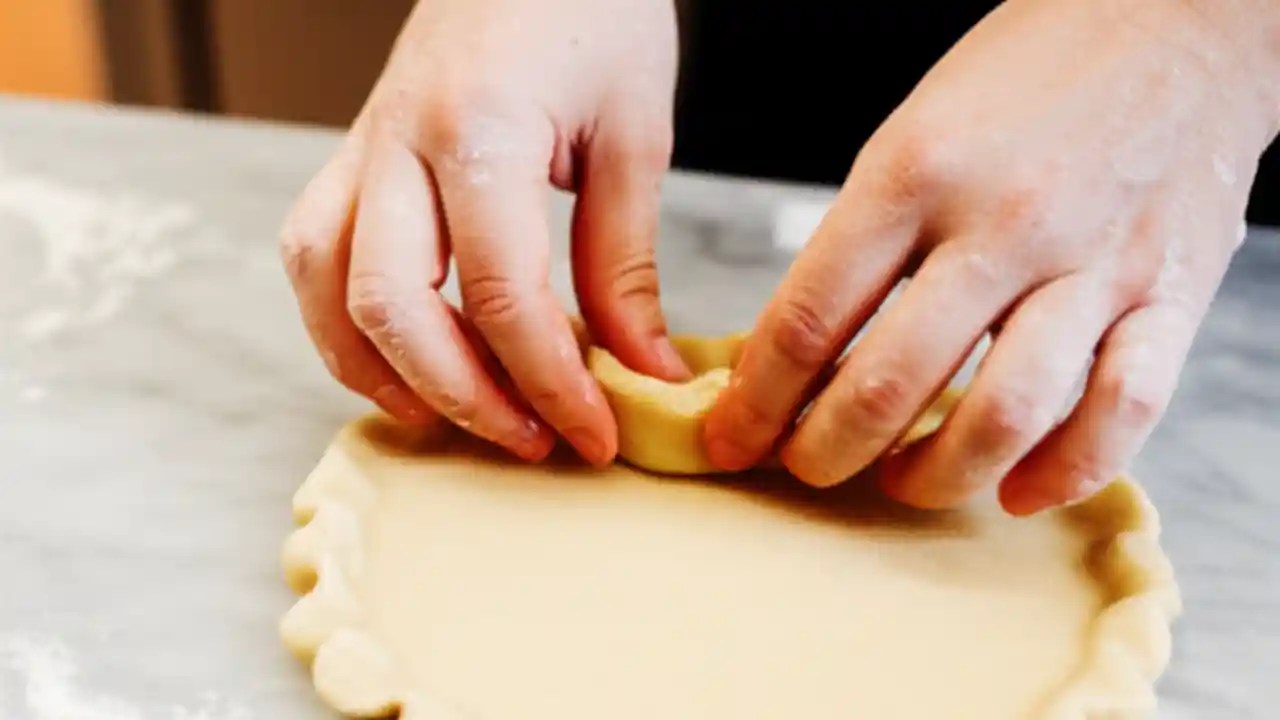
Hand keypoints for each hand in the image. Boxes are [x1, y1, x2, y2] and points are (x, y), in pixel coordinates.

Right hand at [280, 0, 687, 464]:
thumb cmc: (593, 11)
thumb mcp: (635, 133)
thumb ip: (624, 261)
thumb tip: (642, 373)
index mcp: (482, 131)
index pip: (505, 296)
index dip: (553, 386)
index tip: (596, 437)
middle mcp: (400, 142)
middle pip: (393, 307)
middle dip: (465, 397)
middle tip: (536, 441)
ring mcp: (364, 145)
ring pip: (326, 286)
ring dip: (385, 372)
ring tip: (459, 416)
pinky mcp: (355, 152)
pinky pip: (315, 253)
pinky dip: (346, 323)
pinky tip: (405, 357)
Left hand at [706, 0, 1279, 512]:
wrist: (1183, 20)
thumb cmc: (1030, 74)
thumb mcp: (915, 128)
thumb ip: (863, 238)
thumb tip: (802, 348)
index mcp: (916, 174)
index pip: (808, 319)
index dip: (754, 402)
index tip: (730, 439)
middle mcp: (1002, 225)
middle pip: (888, 386)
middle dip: (823, 453)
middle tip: (804, 466)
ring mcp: (1094, 264)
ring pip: (1002, 415)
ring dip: (932, 476)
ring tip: (899, 480)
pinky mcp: (1173, 294)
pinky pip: (1121, 413)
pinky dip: (1064, 471)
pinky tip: (1016, 489)